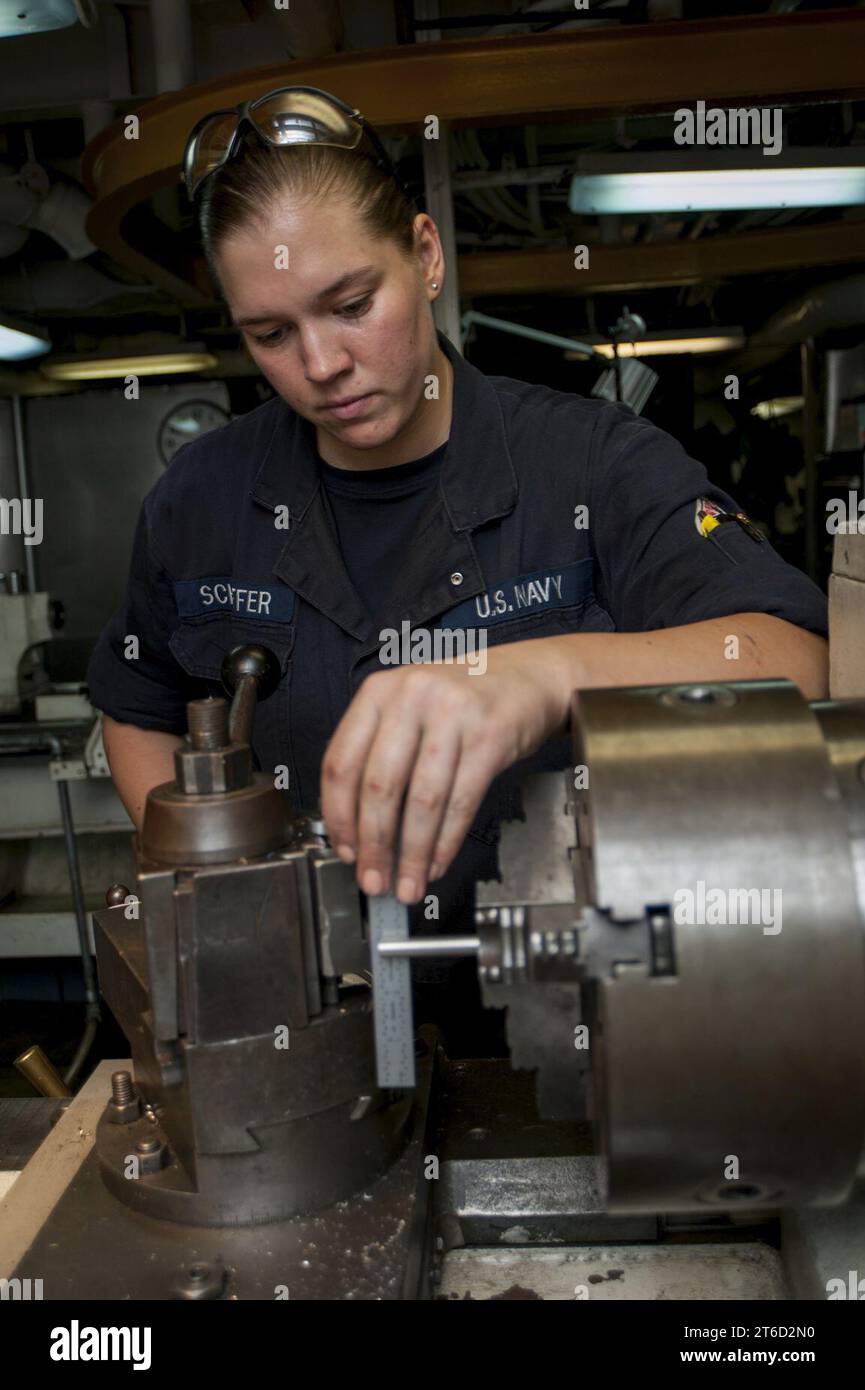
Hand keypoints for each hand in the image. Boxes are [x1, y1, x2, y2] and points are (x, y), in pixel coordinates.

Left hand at [320, 638, 571, 903]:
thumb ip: (380, 753)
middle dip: (374, 845)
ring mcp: (452, 714)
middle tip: (373, 879)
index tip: (344, 850)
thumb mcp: (409, 708)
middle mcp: (411, 698)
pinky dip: (445, 842)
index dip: (338, 816)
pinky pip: (461, 802)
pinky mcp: (489, 736)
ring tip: (408, 883)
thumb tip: (360, 830)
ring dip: (412, 853)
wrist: (528, 676)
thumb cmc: (463, 700)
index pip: (341, 762)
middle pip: (379, 786)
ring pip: (422, 800)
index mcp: (378, 692)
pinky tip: (437, 862)